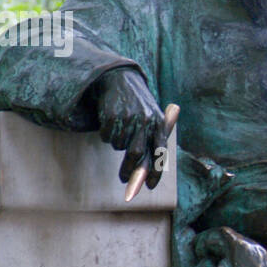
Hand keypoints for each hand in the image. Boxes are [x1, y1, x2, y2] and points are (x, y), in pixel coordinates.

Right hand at [93, 67, 167, 189]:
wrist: (121, 80)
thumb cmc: (140, 107)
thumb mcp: (153, 119)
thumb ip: (153, 143)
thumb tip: (147, 176)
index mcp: (159, 124)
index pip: (159, 152)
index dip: (155, 171)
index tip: (149, 187)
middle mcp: (146, 120)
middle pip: (136, 154)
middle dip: (130, 171)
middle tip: (124, 180)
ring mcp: (128, 117)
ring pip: (119, 146)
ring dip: (118, 144)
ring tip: (121, 130)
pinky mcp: (112, 114)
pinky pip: (107, 137)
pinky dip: (107, 135)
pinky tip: (111, 122)